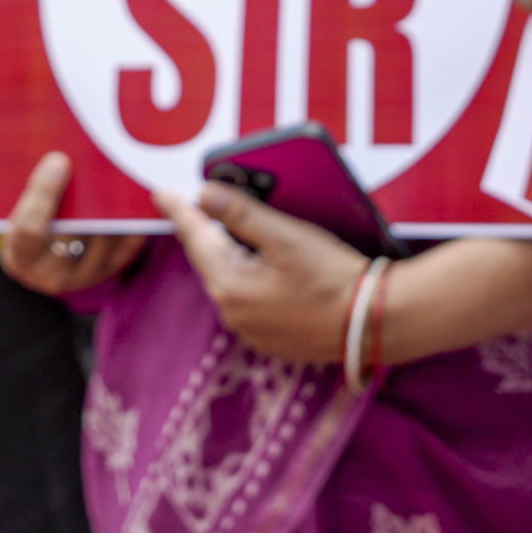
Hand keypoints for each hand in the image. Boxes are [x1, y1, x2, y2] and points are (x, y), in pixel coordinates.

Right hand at [0, 152, 146, 298]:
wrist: (46, 258)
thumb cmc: (30, 224)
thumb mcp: (20, 213)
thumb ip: (35, 193)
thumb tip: (60, 160)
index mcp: (20, 258)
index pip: (30, 229)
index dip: (44, 192)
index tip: (58, 160)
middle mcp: (50, 276)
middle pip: (69, 236)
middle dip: (83, 199)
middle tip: (98, 166)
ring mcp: (82, 277)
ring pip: (101, 242)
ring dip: (111, 211)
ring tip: (120, 177)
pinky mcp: (108, 272)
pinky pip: (125, 248)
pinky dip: (132, 224)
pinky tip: (136, 201)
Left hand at [164, 179, 372, 370]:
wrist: (370, 323)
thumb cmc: (332, 277)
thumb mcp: (286, 237)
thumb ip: (240, 214)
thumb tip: (202, 194)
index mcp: (230, 285)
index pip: (195, 238)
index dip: (179, 210)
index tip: (160, 193)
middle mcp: (232, 312)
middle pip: (210, 259)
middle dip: (204, 231)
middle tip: (196, 205)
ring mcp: (249, 330)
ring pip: (227, 280)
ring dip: (227, 255)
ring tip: (230, 231)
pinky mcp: (268, 339)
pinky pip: (246, 300)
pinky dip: (247, 278)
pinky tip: (262, 266)